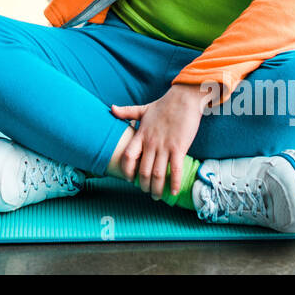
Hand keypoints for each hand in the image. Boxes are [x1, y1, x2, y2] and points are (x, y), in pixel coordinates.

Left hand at [112, 83, 207, 199]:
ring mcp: (165, 146)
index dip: (127, 170)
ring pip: (157, 173)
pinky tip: (174, 191)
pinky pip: (175, 169)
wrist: (183, 99)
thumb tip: (111, 108)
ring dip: (157, 188)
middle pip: (142, 170)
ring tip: (157, 196)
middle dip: (143, 185)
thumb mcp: (142, 109)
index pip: (128, 156)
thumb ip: (126, 112)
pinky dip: (174, 182)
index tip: (129, 179)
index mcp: (141, 135)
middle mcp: (151, 143)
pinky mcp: (179, 147)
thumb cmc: (164, 105)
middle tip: (147, 192)